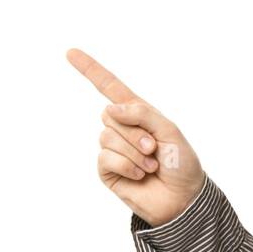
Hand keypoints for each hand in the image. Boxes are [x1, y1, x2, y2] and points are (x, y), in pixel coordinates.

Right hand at [66, 47, 205, 227]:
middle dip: (135, 132)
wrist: (182, 199)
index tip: (70, 52)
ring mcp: (112, 149)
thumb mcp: (169, 130)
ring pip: (107, 137)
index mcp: (138, 113)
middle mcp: (122, 128)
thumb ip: (141, 113)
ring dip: (134, 152)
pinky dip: (127, 165)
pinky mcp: (107, 170)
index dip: (90, 69)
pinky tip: (140, 175)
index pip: (110, 87)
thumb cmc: (181, 163)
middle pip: (110, 115)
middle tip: (154, 149)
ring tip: (151, 165)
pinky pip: (106, 157)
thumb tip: (109, 108)